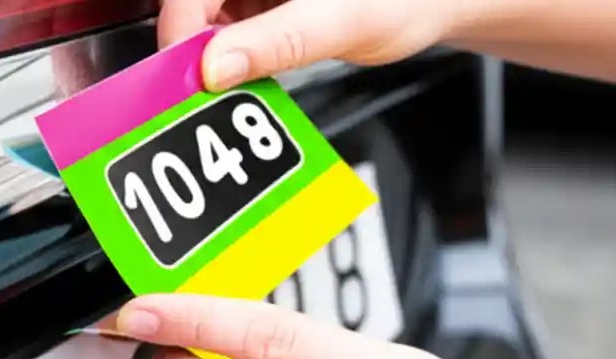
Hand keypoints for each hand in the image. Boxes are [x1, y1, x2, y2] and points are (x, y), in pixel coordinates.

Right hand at [159, 0, 462, 89]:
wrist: (436, 1)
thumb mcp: (335, 22)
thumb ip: (273, 44)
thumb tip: (216, 68)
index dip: (179, 33)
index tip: (187, 75)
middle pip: (193, 8)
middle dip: (193, 50)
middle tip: (199, 92)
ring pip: (207, 24)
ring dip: (210, 60)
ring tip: (225, 89)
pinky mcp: (263, 8)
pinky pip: (230, 35)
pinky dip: (231, 62)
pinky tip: (246, 78)